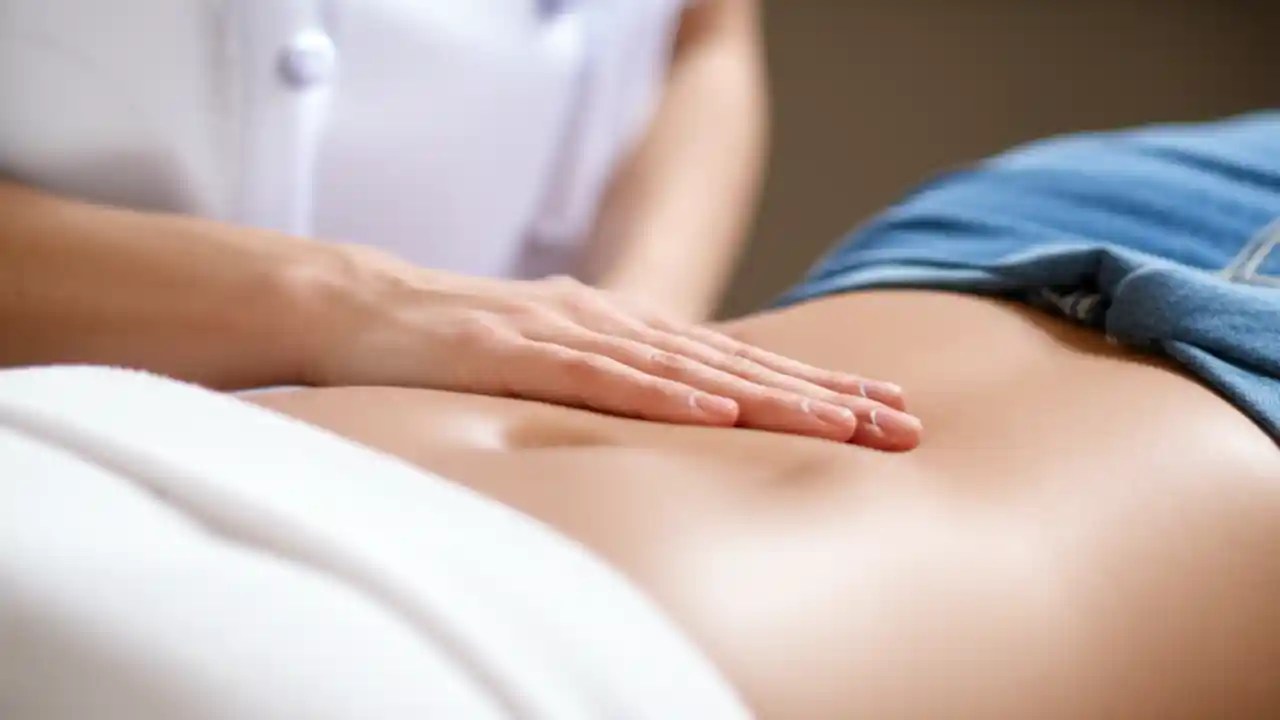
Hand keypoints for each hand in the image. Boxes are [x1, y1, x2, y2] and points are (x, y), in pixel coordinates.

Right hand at [305, 247, 921, 449]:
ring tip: (844, 421)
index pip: (733, 360)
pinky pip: (598, 378)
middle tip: (901, 421)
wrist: (357, 305)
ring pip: (684, 368)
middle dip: (822, 394)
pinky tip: (719, 410)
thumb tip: (674, 420)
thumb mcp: (547, 361)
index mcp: (618, 328)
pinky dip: (662, 395)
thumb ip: (608, 383)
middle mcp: (607, 323)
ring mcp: (562, 334)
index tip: (880, 408)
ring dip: (768, 396)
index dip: (810, 383)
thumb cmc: (451, 344)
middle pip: (731, 362)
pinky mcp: (512, 354)